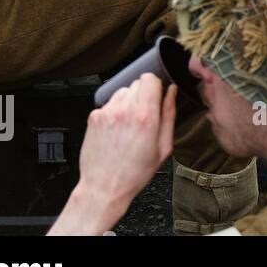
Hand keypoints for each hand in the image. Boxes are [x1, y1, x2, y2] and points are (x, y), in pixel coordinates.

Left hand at [49, 75, 176, 234]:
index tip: (157, 96)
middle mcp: (125, 110)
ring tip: (129, 124)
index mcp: (145, 116)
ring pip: (123, 92)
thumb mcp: (163, 147)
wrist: (104, 187)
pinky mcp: (94, 118)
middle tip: (144, 116)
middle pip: (137, 83)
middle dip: (143, 95)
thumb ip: (169, 115)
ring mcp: (107, 113)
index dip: (156, 86)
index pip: (150, 79)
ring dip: (128, 102)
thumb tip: (171, 93)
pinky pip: (109, 104)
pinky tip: (116, 130)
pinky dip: (114, 111)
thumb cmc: (134, 173)